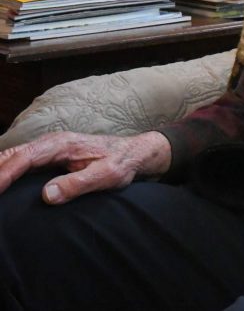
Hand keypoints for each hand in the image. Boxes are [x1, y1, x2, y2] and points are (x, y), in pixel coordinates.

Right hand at [0, 131, 171, 203]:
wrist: (135, 152)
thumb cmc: (122, 163)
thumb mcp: (106, 176)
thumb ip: (78, 184)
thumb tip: (47, 195)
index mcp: (61, 145)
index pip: (24, 158)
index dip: (4, 174)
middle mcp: (51, 143)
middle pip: (11, 154)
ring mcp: (48, 149)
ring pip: (12, 156)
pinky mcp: (48, 157)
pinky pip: (19, 161)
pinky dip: (4, 169)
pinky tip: (0, 182)